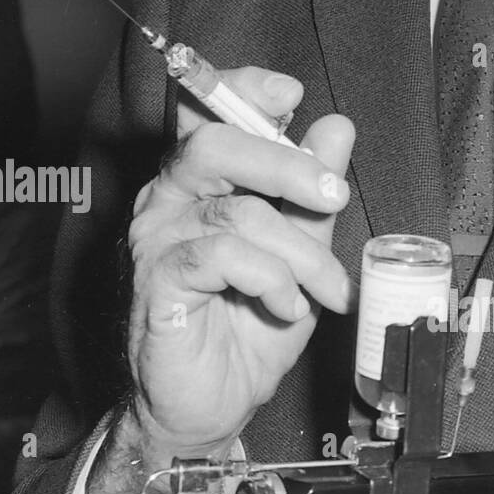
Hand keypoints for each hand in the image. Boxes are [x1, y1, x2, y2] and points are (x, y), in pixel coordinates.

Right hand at [93, 67, 355, 491]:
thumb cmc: (251, 330)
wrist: (216, 405)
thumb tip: (335, 128)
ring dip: (301, 253)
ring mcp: (158, 241)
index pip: (205, 112)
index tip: (290, 93)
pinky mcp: (159, 283)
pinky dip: (271, 280)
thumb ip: (313, 197)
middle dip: (286, 164)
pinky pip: (222, 257)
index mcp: (200, 184)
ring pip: (237, 211)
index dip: (243, 89)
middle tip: (334, 199)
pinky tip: (287, 307)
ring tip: (326, 291)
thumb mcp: (302, 256)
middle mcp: (169, 201)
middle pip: (213, 143)